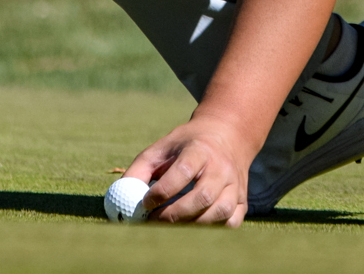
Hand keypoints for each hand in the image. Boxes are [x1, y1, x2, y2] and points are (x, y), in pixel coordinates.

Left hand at [122, 115, 253, 225]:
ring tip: (173, 224)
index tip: (145, 203)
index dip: (164, 190)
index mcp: (200, 149)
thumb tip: (121, 195)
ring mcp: (236, 184)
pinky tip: (196, 223)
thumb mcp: (162, 147)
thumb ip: (140, 169)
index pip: (183, 171)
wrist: (227, 135)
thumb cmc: (187, 145)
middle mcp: (222, 167)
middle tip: (154, 222)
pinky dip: (214, 228)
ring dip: (194, 224)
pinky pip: (232, 221)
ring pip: (220, 211)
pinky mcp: (243, 199)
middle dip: (176, 214)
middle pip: (203, 196)